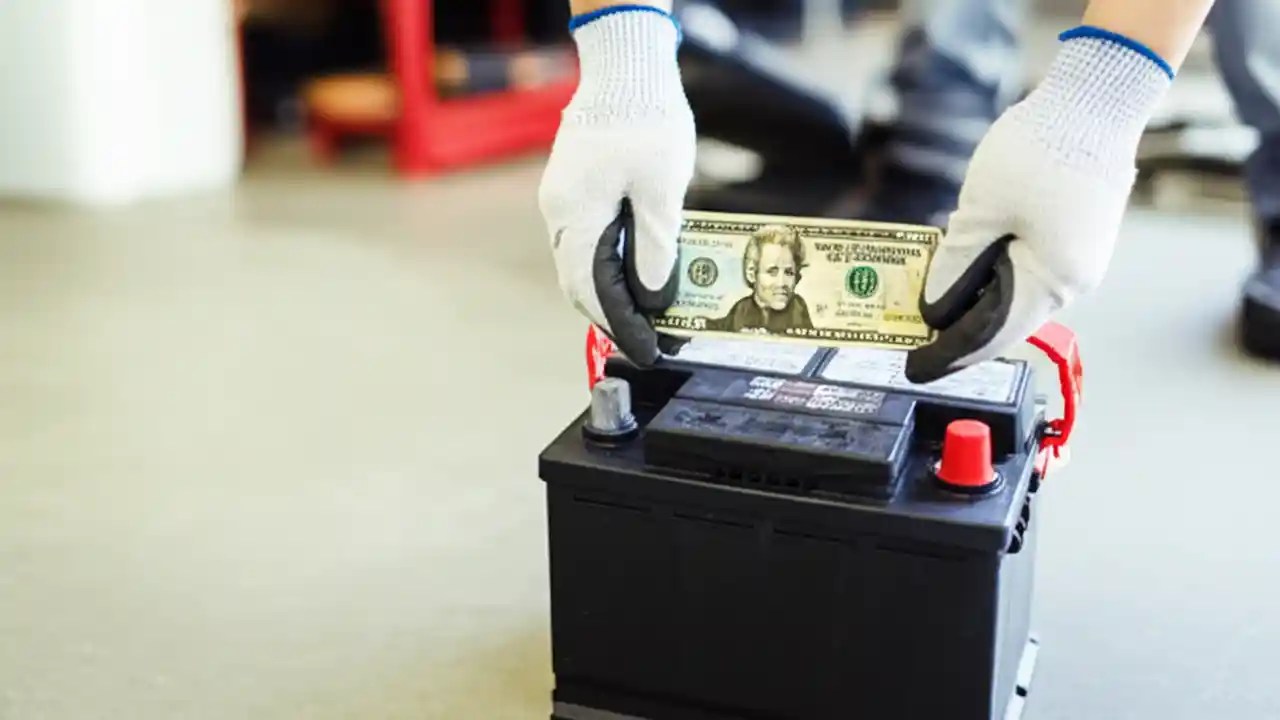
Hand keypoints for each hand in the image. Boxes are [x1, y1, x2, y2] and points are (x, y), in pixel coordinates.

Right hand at [539, 7, 695, 366]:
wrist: (625, 65)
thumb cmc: (646, 119)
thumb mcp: (662, 188)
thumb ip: (656, 245)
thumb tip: (653, 296)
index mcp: (575, 213)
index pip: (589, 288)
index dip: (617, 323)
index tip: (645, 348)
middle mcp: (558, 210)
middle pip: (576, 281)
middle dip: (608, 315)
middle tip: (645, 338)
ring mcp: (561, 198)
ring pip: (576, 262)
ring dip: (604, 292)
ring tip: (641, 315)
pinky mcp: (572, 187)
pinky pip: (581, 240)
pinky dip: (603, 265)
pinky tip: (630, 272)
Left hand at [905, 30, 1172, 383]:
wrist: (1095, 98)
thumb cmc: (1039, 151)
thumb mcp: (981, 210)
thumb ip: (956, 264)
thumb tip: (935, 309)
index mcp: (1052, 281)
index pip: (992, 335)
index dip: (950, 354)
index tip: (915, 368)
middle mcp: (1072, 278)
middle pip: (1004, 317)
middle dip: (957, 328)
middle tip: (914, 340)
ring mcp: (1077, 255)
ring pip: (1014, 291)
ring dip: (973, 299)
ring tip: (929, 308)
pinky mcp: (1073, 232)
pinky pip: (1026, 266)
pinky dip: (990, 272)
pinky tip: (961, 268)